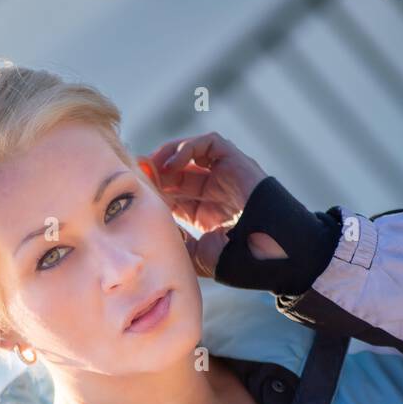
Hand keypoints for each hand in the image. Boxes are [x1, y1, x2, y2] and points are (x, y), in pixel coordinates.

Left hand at [139, 132, 280, 275]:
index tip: (134, 192)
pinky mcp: (236, 161)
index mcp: (203, 215)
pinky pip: (210, 143)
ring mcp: (225, 176)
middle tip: (136, 176)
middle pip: (177, 174)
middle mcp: (213, 193)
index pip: (171, 195)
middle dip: (155, 174)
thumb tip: (149, 229)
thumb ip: (175, 242)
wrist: (269, 253)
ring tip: (151, 168)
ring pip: (191, 154)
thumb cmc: (236, 260)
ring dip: (167, 157)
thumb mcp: (196, 256)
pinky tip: (171, 164)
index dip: (152, 191)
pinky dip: (188, 147)